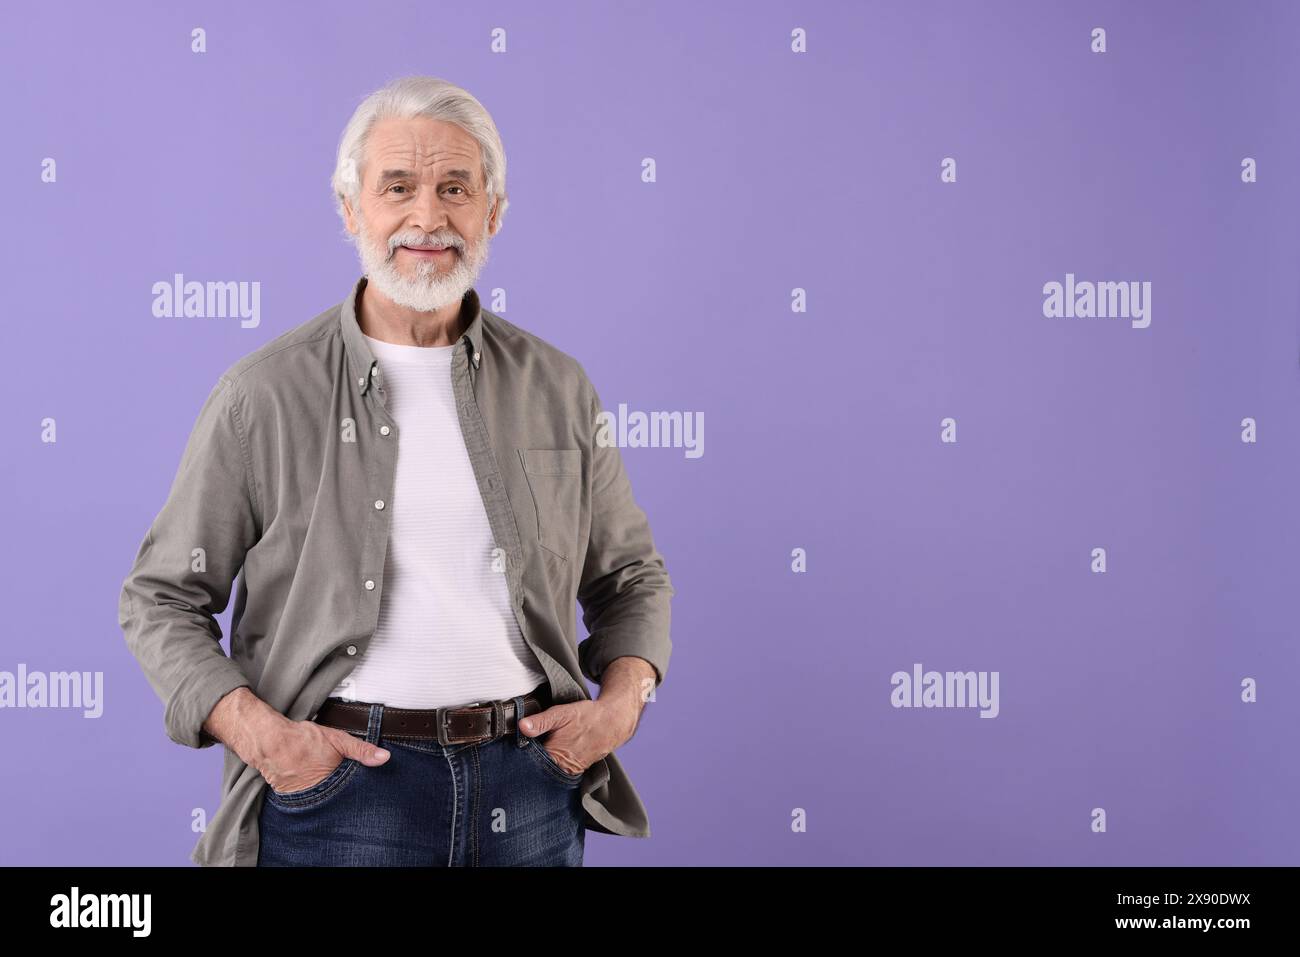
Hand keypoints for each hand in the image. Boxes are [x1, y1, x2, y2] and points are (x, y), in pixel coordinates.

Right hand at [256, 718, 390, 792]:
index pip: (355, 794)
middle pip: (340, 801)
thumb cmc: (304, 740)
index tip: (368, 789)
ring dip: (329, 796)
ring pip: (325, 802)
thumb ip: (361, 750)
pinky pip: (309, 802)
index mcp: (334, 784)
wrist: (270, 742)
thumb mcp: (338, 740)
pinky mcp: (294, 800)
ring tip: (328, 784)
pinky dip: (314, 796)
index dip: (361, 791)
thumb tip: (385, 758)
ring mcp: (306, 800)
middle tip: (347, 786)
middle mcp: (320, 797)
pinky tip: (314, 785)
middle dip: (346, 796)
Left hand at [515, 698, 638, 776]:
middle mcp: (562, 768)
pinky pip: (559, 771)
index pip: (529, 764)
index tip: (512, 752)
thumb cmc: (587, 717)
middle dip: (529, 762)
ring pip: (548, 772)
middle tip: (523, 751)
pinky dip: (553, 765)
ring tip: (539, 751)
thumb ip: (540, 722)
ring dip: (541, 764)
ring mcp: (570, 771)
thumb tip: (521, 727)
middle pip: (537, 771)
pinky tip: (552, 754)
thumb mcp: (561, 713)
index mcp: (555, 756)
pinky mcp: (576, 771)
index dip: (519, 757)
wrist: (612, 722)